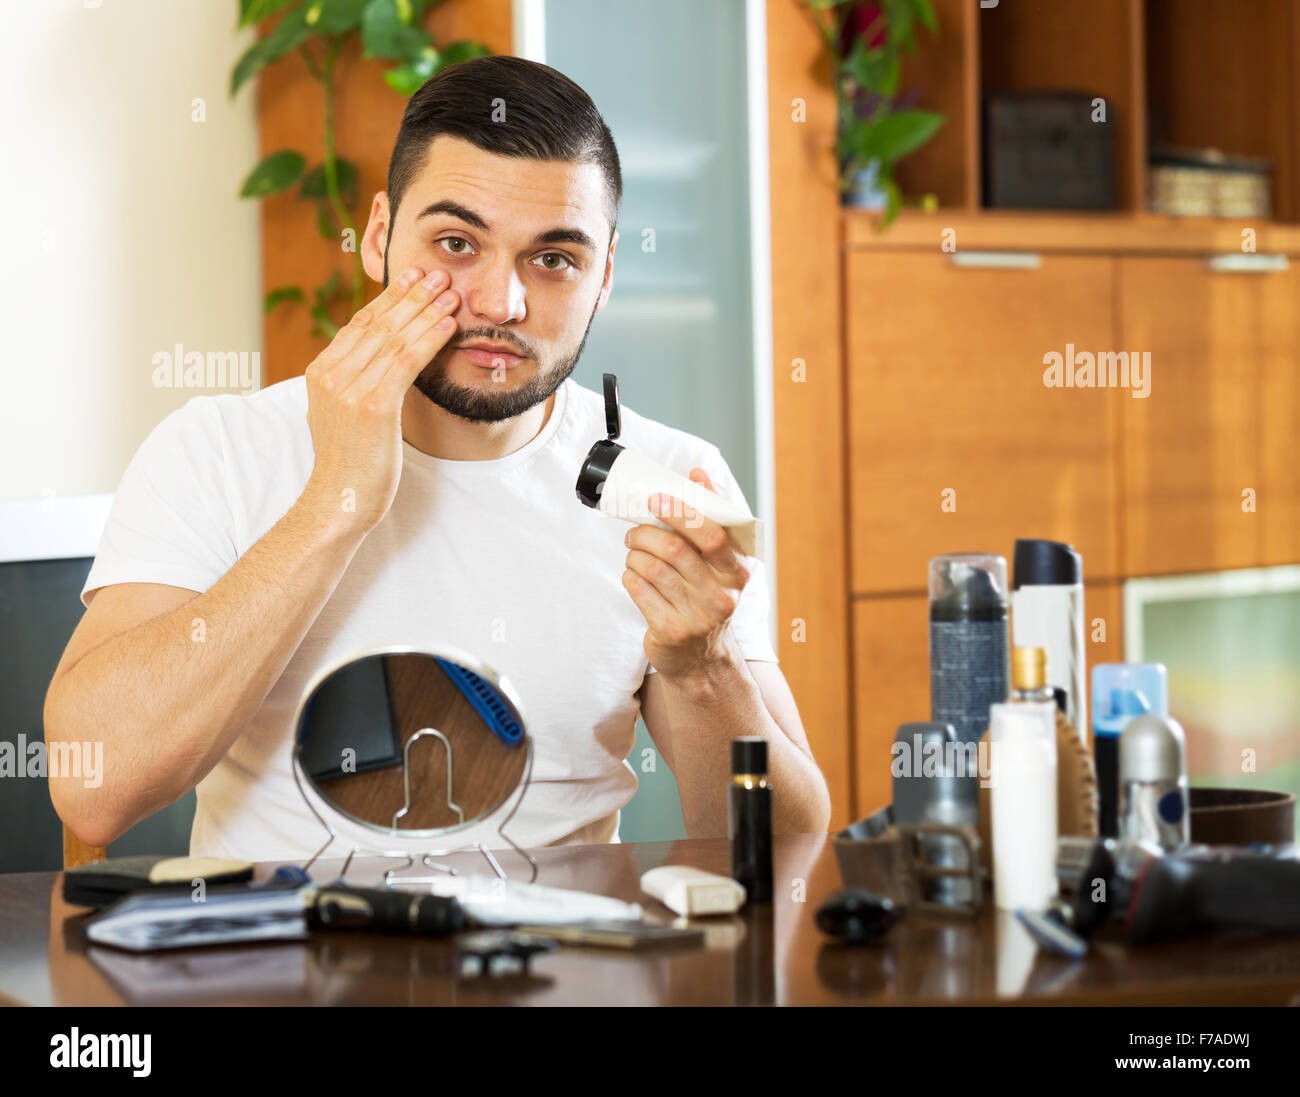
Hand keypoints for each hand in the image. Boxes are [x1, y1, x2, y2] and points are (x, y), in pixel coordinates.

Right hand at [301, 266, 458, 534]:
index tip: (414, 278)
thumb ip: (355, 382)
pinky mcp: (372, 407)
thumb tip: (380, 359)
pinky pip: (405, 362)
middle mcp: (330, 375)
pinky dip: (429, 339)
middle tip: (439, 274)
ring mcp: (349, 390)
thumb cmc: (350, 462)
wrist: (338, 501)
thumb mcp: (343, 413)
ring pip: (394, 338)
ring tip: (451, 293)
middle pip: (377, 324)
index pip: (360, 324)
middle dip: (412, 296)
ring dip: (426, 311)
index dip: (390, 298)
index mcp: (321, 372)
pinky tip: (448, 325)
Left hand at [621, 468, 750, 679]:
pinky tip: (633, 576)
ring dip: (635, 555)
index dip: (682, 513)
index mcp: (738, 572)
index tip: (657, 498)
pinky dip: (630, 577)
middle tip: (634, 532)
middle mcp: (721, 596)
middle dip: (646, 533)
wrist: (702, 660)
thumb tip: (698, 474)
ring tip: (634, 553)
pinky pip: (639, 591)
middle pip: (675, 550)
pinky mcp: (671, 632)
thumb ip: (712, 517)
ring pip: (652, 569)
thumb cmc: (707, 599)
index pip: (712, 535)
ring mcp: (697, 617)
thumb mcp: (720, 564)